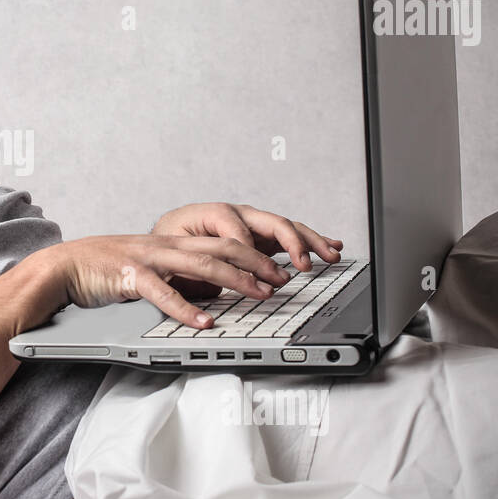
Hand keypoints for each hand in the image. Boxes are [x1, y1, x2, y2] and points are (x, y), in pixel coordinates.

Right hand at [44, 234, 292, 328]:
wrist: (65, 265)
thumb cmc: (106, 269)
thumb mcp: (150, 267)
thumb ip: (178, 274)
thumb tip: (212, 292)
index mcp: (173, 243)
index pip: (223, 242)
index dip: (255, 255)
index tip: (281, 269)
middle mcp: (166, 246)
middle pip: (222, 248)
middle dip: (257, 264)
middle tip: (284, 281)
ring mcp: (149, 259)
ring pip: (201, 266)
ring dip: (235, 280)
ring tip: (260, 295)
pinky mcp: (130, 277)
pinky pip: (163, 293)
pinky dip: (186, 309)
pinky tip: (205, 322)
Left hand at [150, 202, 342, 299]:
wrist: (165, 237)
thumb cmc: (168, 243)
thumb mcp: (175, 254)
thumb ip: (197, 266)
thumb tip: (218, 285)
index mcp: (212, 214)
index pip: (238, 233)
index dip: (250, 256)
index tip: (260, 278)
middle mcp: (237, 214)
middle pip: (270, 222)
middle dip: (291, 243)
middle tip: (304, 264)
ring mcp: (251, 223)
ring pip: (285, 227)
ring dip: (310, 241)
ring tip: (330, 254)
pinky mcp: (261, 235)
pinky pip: (288, 235)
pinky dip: (310, 240)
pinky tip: (331, 245)